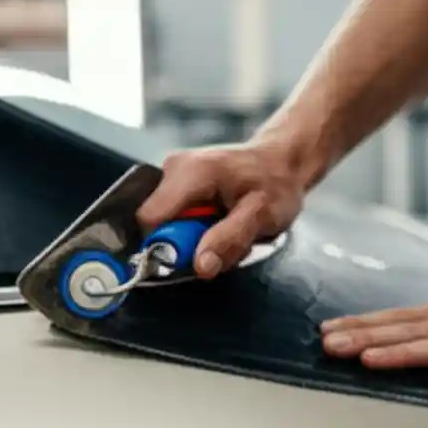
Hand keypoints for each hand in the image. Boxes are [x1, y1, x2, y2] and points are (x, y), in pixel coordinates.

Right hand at [137, 140, 305, 279]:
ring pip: (165, 226)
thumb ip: (230, 240)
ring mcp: (171, 175)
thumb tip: (200, 266)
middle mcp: (173, 168)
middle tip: (222, 239)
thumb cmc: (275, 183)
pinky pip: (172, 219)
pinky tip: (216, 221)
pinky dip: (194, 229)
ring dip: (194, 238)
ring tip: (224, 227)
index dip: (165, 246)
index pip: (149, 220)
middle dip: (187, 244)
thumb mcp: (263, 215)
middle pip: (156, 225)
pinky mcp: (173, 184)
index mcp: (191, 172)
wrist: (279, 161)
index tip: (195, 255)